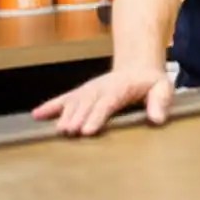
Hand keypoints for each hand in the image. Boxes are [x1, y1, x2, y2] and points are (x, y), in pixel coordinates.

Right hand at [31, 67, 173, 136]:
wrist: (138, 67)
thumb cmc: (151, 82)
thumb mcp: (163, 88)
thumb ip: (161, 102)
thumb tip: (157, 119)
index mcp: (121, 87)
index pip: (107, 102)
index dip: (97, 116)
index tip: (88, 130)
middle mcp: (101, 88)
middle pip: (87, 103)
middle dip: (78, 117)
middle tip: (69, 132)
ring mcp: (89, 90)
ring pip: (74, 102)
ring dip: (64, 115)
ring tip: (58, 130)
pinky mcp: (81, 93)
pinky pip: (63, 99)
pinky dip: (49, 106)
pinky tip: (36, 115)